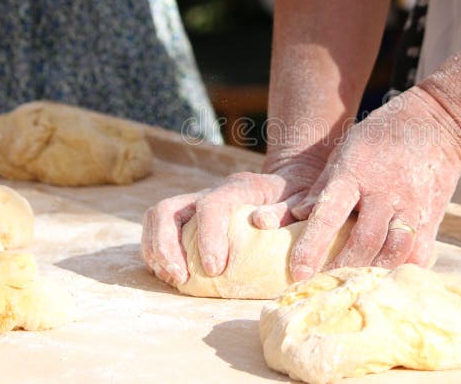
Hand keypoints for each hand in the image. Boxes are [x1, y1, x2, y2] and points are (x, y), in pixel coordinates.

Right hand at [140, 153, 324, 283]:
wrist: (289, 182)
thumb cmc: (298, 196)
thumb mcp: (304, 199)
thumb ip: (287, 210)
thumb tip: (261, 223)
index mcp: (240, 186)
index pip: (212, 204)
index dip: (208, 237)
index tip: (215, 270)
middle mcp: (211, 190)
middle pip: (169, 208)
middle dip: (167, 246)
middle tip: (181, 278)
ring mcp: (196, 202)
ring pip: (158, 216)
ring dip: (157, 250)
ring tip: (172, 278)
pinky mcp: (188, 216)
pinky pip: (158, 228)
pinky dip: (156, 252)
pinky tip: (171, 274)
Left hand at [287, 87, 460, 280]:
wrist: (436, 125)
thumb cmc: (379, 138)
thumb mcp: (344, 152)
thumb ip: (322, 188)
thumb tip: (297, 216)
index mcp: (355, 173)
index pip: (330, 213)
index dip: (313, 245)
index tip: (298, 271)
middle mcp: (385, 192)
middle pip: (364, 240)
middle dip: (341, 267)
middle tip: (323, 285)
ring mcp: (411, 206)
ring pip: (394, 250)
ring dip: (372, 271)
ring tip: (352, 284)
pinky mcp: (431, 218)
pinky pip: (419, 253)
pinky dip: (401, 268)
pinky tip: (386, 276)